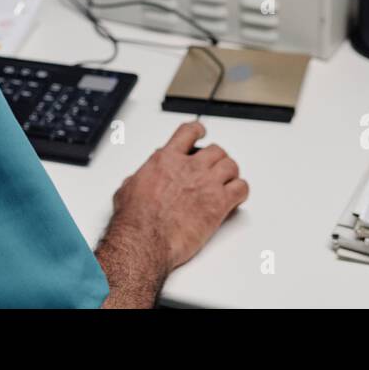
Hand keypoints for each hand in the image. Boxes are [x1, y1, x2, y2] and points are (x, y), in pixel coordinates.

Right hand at [110, 121, 248, 270]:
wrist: (145, 239)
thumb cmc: (135, 219)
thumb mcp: (127, 190)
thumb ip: (137, 180)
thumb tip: (136, 182)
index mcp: (166, 159)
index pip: (188, 132)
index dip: (197, 130)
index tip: (201, 132)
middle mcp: (189, 167)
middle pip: (215, 150)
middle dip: (217, 158)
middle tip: (215, 166)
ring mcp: (206, 183)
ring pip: (231, 165)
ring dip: (230, 172)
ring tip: (228, 180)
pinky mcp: (219, 203)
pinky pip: (241, 188)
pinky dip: (241, 191)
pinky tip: (236, 197)